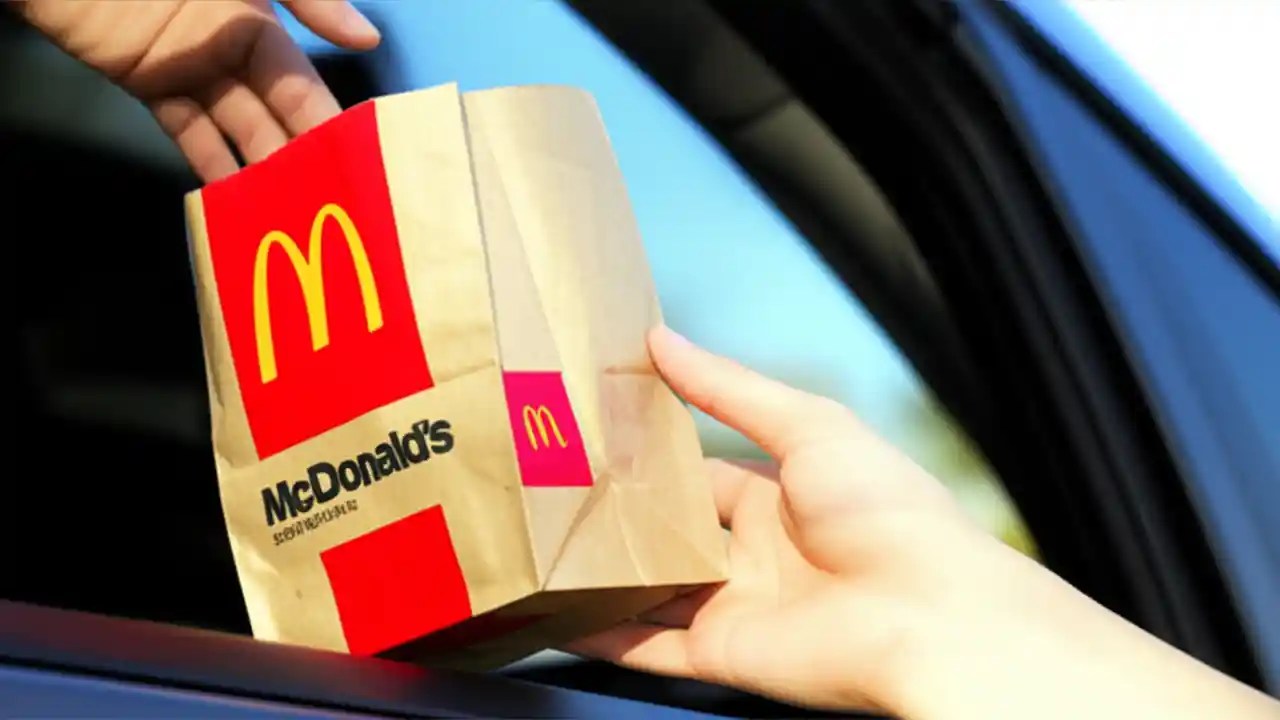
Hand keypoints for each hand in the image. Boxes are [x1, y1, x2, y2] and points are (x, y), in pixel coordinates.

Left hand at [14, 0, 379, 181]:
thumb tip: (370, 39)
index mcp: (258, 20)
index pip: (300, 81)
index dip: (322, 121)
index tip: (350, 165)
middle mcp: (229, 47)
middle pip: (270, 112)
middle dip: (296, 157)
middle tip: (322, 207)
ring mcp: (187, 68)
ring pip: (232, 127)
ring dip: (258, 169)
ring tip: (286, 214)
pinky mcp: (145, 81)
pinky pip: (185, 128)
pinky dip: (207, 162)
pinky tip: (232, 197)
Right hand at [568, 326, 1279, 718]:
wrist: (931, 614)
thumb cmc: (890, 511)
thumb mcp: (809, 425)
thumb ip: (730, 388)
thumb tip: (663, 339)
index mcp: (783, 494)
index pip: (704, 469)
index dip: (656, 454)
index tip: (598, 433)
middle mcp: (756, 552)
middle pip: (672, 531)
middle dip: (623, 515)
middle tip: (555, 488)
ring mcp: (737, 604)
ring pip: (652, 590)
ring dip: (606, 575)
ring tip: (541, 549)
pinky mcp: (723, 653)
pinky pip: (650, 647)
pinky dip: (604, 636)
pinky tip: (559, 618)